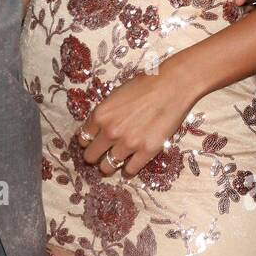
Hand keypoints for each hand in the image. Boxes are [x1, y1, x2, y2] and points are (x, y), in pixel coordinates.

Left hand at [78, 61, 197, 177]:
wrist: (172, 86)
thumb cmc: (145, 85)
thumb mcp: (116, 95)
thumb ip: (106, 113)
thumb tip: (100, 127)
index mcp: (100, 115)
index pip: (83, 139)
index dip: (88, 142)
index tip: (93, 143)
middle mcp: (110, 132)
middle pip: (90, 157)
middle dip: (95, 156)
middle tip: (102, 155)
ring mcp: (128, 143)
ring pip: (107, 167)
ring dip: (110, 165)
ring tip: (116, 162)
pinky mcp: (146, 151)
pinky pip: (130, 170)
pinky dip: (129, 170)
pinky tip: (131, 165)